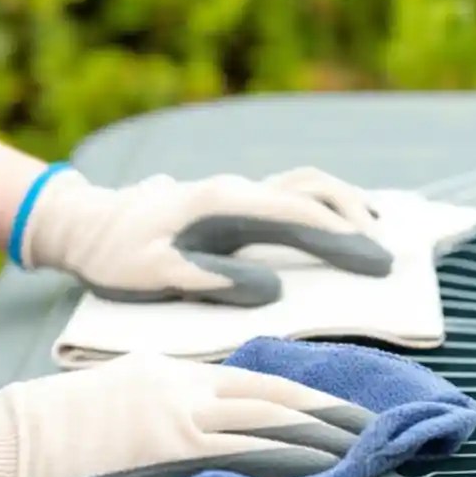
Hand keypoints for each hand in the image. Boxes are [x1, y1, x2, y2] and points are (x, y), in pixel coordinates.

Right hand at [0, 353, 373, 476]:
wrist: (10, 440)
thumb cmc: (54, 426)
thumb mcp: (117, 394)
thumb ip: (166, 398)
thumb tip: (209, 412)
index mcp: (169, 371)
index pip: (252, 378)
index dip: (300, 393)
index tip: (335, 406)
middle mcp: (182, 386)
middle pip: (272, 395)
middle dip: (326, 411)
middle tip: (369, 423)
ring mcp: (178, 418)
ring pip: (268, 420)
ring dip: (318, 435)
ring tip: (359, 447)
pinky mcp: (169, 450)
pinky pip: (243, 452)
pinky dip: (285, 457)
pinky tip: (314, 465)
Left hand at [16, 166, 392, 305]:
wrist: (88, 225)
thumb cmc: (119, 255)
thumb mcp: (156, 274)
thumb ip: (213, 281)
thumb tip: (273, 291)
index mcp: (222, 204)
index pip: (296, 216)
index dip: (340, 239)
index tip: (375, 263)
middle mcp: (236, 190)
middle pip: (312, 190)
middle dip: (355, 221)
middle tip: (387, 260)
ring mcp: (238, 193)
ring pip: (306, 185)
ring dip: (346, 205)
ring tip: (380, 234)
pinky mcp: (236, 204)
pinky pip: (292, 195)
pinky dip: (325, 205)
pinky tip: (343, 223)